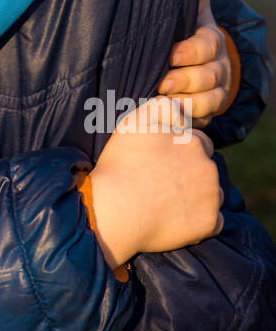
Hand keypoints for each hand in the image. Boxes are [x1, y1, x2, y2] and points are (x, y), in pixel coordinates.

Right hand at [88, 96, 223, 269]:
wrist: (116, 209)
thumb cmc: (121, 164)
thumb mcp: (135, 122)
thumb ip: (161, 107)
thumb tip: (181, 111)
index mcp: (193, 142)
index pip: (198, 142)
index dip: (180, 151)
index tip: (162, 162)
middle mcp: (208, 167)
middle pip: (206, 168)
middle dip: (191, 173)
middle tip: (161, 183)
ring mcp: (211, 196)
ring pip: (211, 194)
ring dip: (196, 196)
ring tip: (165, 203)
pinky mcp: (210, 223)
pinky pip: (212, 222)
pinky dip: (198, 223)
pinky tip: (174, 221)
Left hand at [157, 0, 233, 123]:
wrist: (181, 65)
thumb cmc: (178, 29)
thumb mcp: (183, 5)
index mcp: (208, 40)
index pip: (208, 45)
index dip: (191, 52)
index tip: (171, 55)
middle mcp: (216, 67)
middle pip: (210, 77)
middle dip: (186, 80)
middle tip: (161, 82)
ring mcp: (212, 92)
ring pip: (208, 102)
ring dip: (186, 102)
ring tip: (161, 99)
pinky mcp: (202, 114)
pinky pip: (201, 122)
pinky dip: (185, 119)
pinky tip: (166, 116)